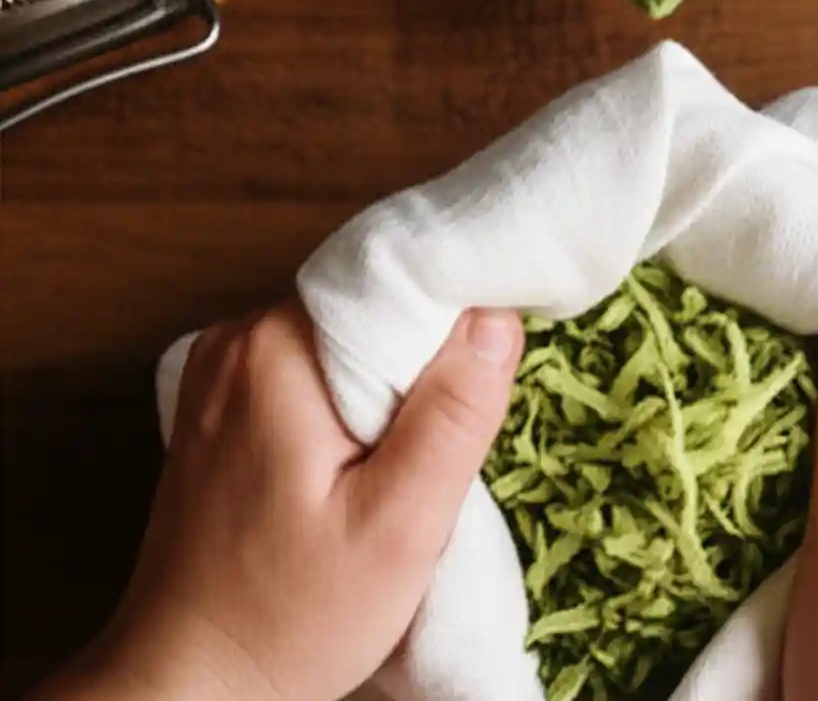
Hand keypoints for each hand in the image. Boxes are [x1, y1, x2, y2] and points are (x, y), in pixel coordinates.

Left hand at [35, 302, 523, 700]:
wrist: (193, 677)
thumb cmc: (290, 615)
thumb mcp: (399, 526)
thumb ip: (453, 415)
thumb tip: (496, 319)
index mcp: (276, 351)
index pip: (398, 282)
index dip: (460, 322)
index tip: (486, 384)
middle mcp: (237, 342)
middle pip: (374, 313)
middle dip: (424, 371)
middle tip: (435, 457)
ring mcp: (222, 374)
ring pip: (349, 346)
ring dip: (392, 395)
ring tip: (395, 474)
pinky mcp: (224, 408)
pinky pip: (315, 376)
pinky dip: (354, 411)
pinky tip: (358, 474)